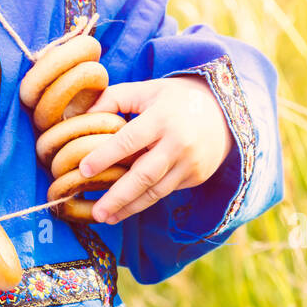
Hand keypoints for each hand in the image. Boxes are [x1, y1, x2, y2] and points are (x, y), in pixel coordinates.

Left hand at [74, 74, 231, 223]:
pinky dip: (146, 201)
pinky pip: (166, 191)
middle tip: (96, 212)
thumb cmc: (176, 99)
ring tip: (107, 217)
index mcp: (162, 117)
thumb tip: (81, 116)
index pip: (129, 140)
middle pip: (143, 175)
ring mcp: (189, 163)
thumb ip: (115, 98)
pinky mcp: (196, 176)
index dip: (105, 156)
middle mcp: (178, 143)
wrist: (225, 112)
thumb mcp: (148, 89)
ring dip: (130, 208)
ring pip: (156, 191)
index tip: (83, 170)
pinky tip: (127, 208)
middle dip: (118, 196)